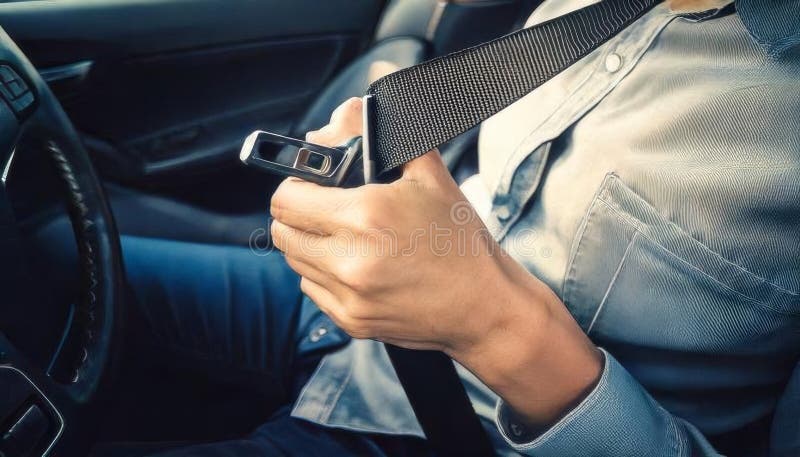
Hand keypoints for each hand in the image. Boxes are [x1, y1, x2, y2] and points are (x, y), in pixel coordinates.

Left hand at [272, 98, 518, 352]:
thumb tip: (340, 117)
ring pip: (294, 262)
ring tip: (345, 237)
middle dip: (299, 214)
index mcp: (365, 216)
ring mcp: (348, 295)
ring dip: (310, 244)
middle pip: (283, 231)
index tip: (313, 185)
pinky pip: (312, 290)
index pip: (286, 198)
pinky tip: (356, 265)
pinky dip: (324, 275)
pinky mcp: (350, 321)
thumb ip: (382, 136)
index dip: (296, 185)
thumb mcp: (430, 174)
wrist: (483, 304)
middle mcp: (349, 259)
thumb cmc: (460, 240)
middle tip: (327, 209)